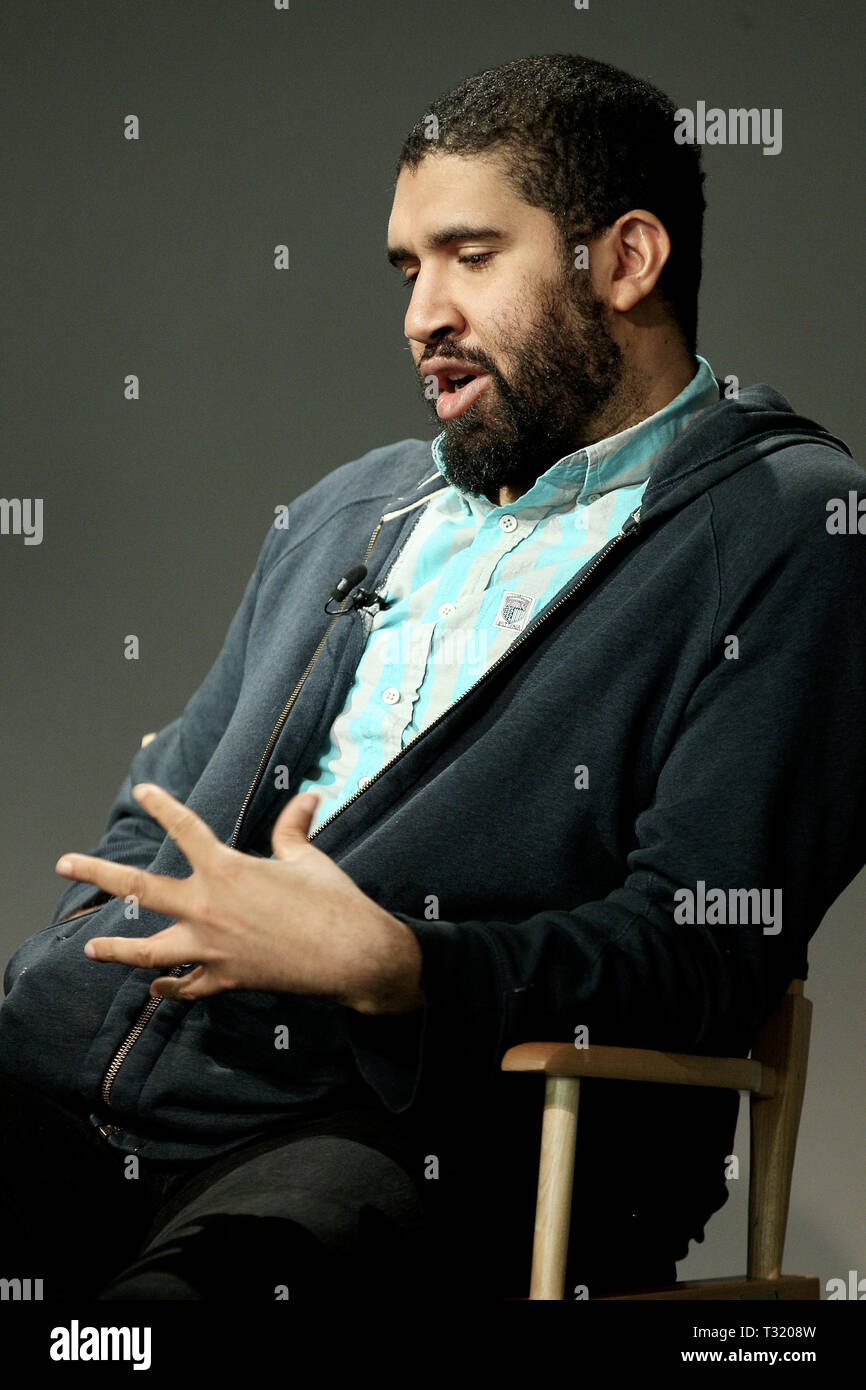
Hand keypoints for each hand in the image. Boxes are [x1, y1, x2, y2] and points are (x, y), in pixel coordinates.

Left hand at [54, 783, 422, 1012]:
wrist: (352, 956)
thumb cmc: (333, 902)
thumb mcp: (308, 859)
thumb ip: (294, 829)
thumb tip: (307, 796)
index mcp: (227, 869)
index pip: (184, 829)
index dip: (161, 806)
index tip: (141, 791)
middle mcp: (208, 908)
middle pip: (141, 888)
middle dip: (98, 873)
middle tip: (66, 863)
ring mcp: (212, 948)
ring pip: (149, 950)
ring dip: (117, 949)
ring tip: (91, 948)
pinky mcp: (227, 978)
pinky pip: (187, 986)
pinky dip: (170, 987)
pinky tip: (156, 986)